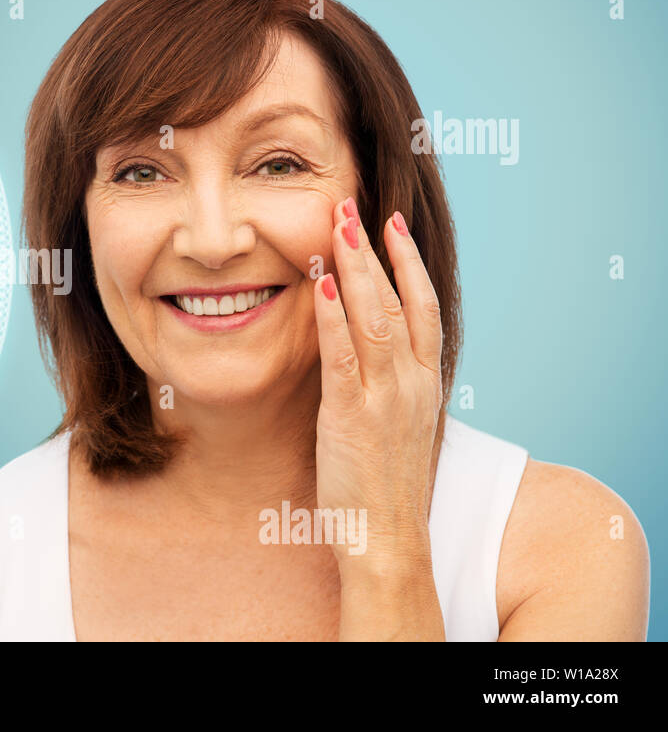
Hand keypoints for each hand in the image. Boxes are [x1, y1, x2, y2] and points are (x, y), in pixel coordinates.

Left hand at [312, 196, 443, 573]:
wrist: (388, 541)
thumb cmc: (385, 486)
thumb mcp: (397, 424)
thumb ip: (387, 384)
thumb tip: (364, 349)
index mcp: (425, 383)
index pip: (424, 306)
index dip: (408, 262)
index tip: (392, 224)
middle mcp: (412, 383)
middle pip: (400, 300)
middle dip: (376, 250)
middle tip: (354, 207)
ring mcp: (385, 398)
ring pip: (375, 318)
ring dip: (355, 268)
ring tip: (339, 227)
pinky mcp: (353, 417)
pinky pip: (344, 358)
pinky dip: (333, 319)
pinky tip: (321, 286)